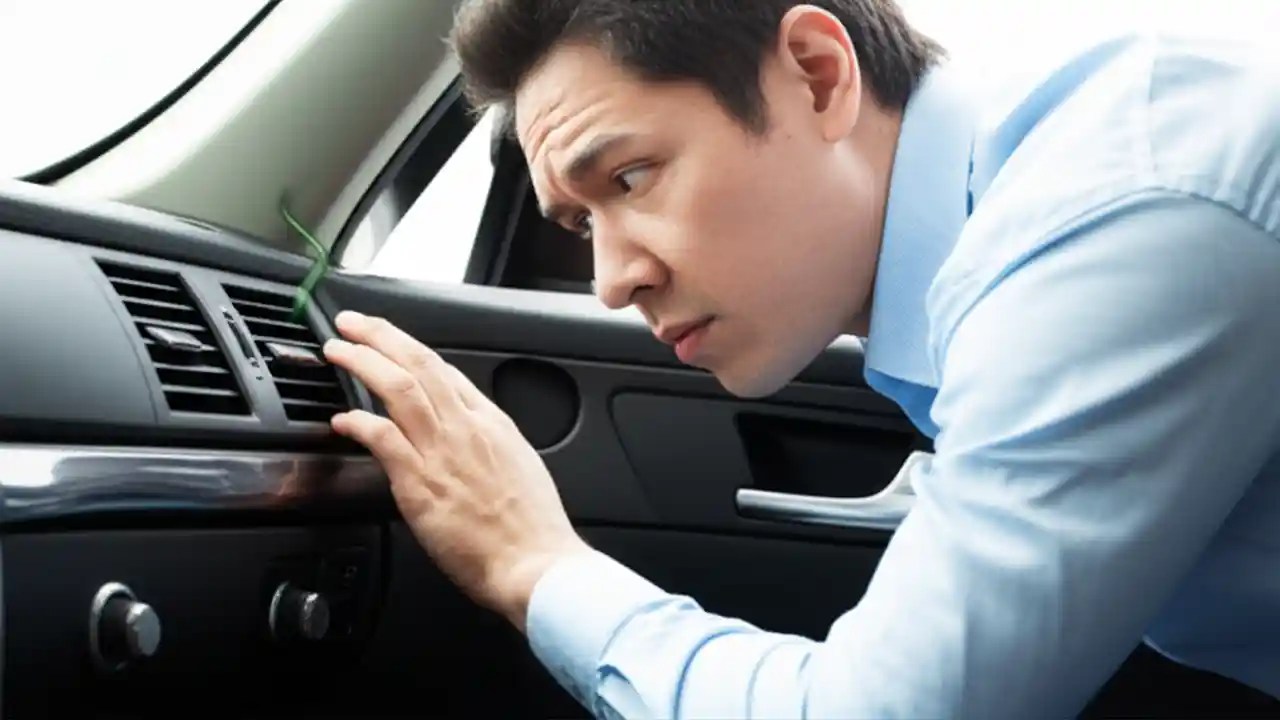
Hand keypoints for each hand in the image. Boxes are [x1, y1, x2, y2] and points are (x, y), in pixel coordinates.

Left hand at [322, 311, 591, 628]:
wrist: (536, 564)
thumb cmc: (533, 531)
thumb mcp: (521, 469)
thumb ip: (490, 448)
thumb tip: (469, 444)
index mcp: (493, 424)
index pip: (446, 372)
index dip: (412, 349)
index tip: (391, 341)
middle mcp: (467, 428)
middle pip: (419, 364)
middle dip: (381, 336)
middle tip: (352, 321)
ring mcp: (443, 452)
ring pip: (399, 388)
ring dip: (363, 362)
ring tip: (338, 350)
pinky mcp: (421, 484)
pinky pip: (383, 438)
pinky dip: (359, 421)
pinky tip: (341, 419)